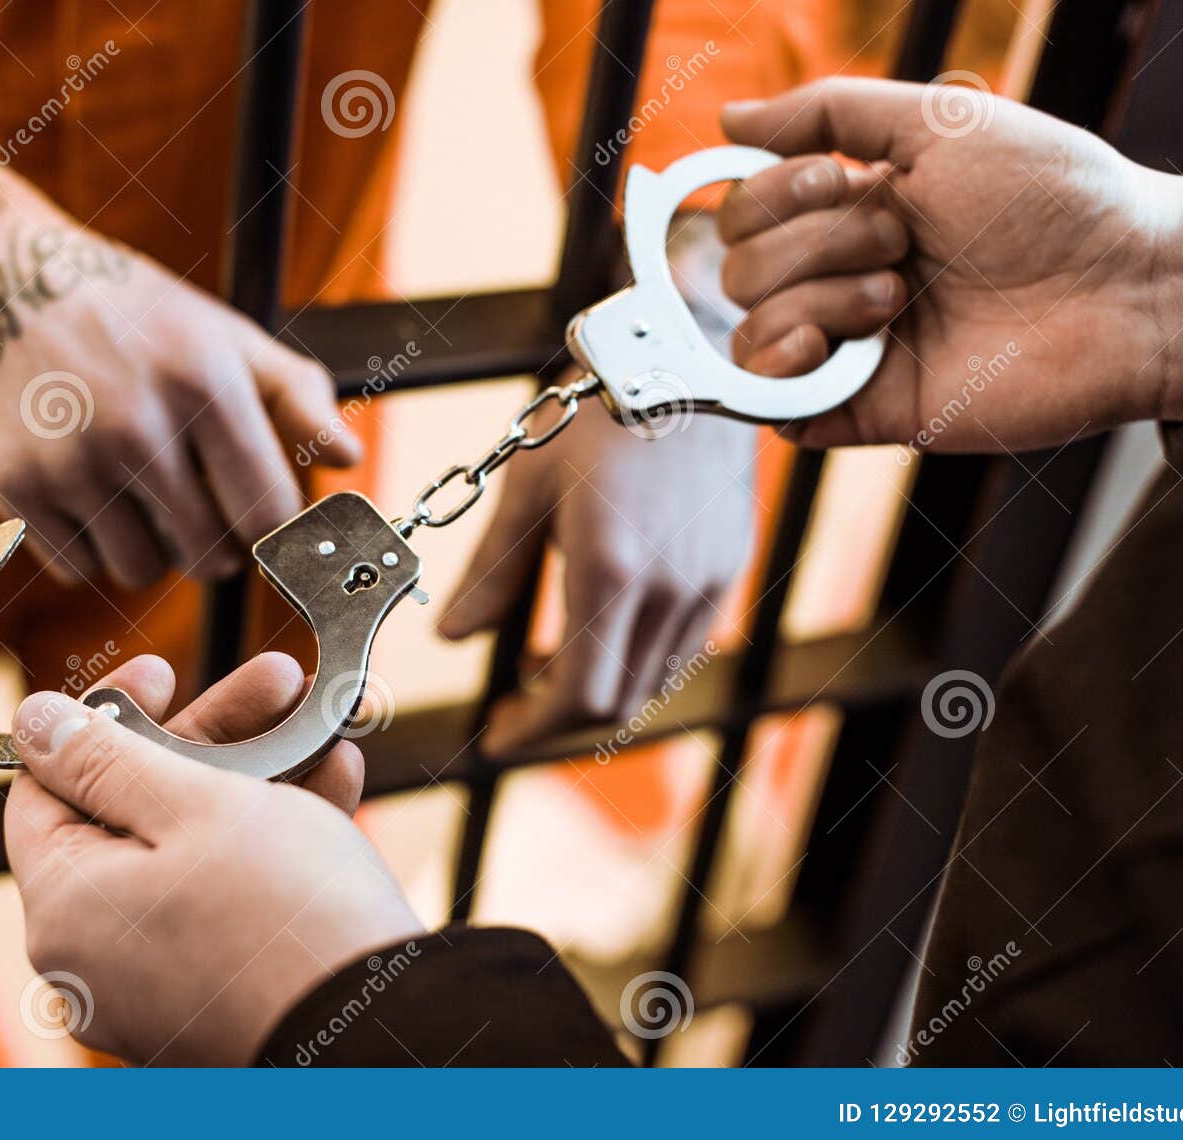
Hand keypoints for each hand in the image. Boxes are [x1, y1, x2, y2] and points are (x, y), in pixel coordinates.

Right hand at [0, 128, 358, 586]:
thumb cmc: (132, 315)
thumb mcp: (224, 335)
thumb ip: (298, 396)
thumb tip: (348, 461)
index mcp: (205, 386)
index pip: (268, 515)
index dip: (271, 528)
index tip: (259, 516)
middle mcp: (137, 427)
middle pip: (210, 557)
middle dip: (214, 544)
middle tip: (198, 506)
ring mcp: (69, 461)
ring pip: (141, 571)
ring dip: (149, 549)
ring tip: (138, 494)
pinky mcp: (13, 487)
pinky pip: (78, 569)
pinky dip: (89, 548)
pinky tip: (85, 494)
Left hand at [4, 652, 421, 1064]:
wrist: (382, 1032)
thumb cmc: (288, 917)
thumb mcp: (196, 804)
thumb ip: (106, 756)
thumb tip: (33, 717)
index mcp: (64, 908)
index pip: (47, 787)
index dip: (107, 716)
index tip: (166, 673)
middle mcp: (94, 957)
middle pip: (131, 815)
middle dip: (211, 740)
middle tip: (272, 685)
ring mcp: (155, 985)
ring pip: (191, 854)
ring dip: (256, 782)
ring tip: (320, 731)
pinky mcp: (216, 998)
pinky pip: (226, 902)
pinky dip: (271, 846)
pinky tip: (332, 787)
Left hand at [437, 383, 754, 754]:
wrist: (686, 362)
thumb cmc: (596, 415)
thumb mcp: (527, 488)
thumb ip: (492, 572)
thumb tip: (452, 637)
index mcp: (610, 571)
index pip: (578, 697)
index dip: (532, 729)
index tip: (497, 734)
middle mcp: (668, 590)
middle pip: (616, 704)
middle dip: (557, 717)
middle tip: (514, 703)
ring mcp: (707, 584)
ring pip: (651, 683)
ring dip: (597, 691)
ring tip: (545, 662)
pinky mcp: (729, 570)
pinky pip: (681, 649)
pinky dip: (635, 662)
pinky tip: (599, 631)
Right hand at [716, 79, 1182, 451]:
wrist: (1126, 289)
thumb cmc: (1050, 197)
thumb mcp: (938, 124)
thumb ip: (828, 113)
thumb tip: (726, 117)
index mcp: (852, 212)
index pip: (745, 211)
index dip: (773, 195)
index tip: (841, 182)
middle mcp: (841, 278)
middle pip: (739, 270)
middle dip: (813, 245)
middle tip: (903, 245)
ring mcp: (852, 347)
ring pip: (749, 332)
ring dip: (816, 300)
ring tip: (900, 300)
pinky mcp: (867, 409)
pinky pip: (771, 405)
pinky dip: (778, 373)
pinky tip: (824, 346)